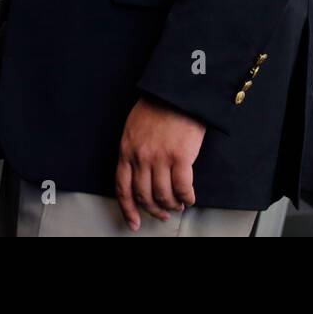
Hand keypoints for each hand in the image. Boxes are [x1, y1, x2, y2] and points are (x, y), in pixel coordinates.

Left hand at [115, 96, 205, 230]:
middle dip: (154, 209)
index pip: (122, 188)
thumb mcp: (134, 127)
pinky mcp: (180, 157)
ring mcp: (160, 158)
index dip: (128, 209)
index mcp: (127, 150)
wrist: (177, 91)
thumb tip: (140, 174)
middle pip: (144, 195)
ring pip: (163, 195)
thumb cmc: (157, 105)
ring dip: (172, 205)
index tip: (134, 222)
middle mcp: (140, 157)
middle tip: (162, 214)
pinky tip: (189, 198)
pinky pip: (182, 188)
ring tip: (178, 205)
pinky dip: (186, 197)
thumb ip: (133, 150)